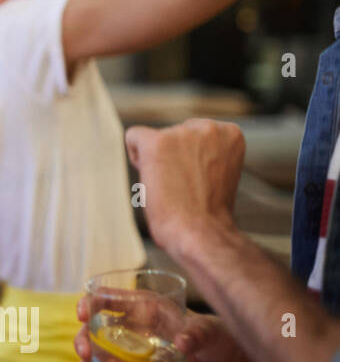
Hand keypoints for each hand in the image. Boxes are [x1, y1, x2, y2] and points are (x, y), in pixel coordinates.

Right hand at [75, 297, 257, 361]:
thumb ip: (197, 333)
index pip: (108, 298)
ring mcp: (135, 352)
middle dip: (82, 340)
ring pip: (100, 357)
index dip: (90, 302)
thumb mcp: (209, 331)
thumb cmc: (220, 337)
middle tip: (84, 354)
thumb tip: (183, 343)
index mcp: (145, 308)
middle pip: (95, 330)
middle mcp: (134, 328)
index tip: (83, 314)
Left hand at [124, 118, 243, 257]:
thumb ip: (205, 153)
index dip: (188, 158)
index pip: (193, 131)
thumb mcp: (218, 171)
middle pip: (172, 132)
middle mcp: (208, 128)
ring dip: (155, 161)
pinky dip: (135, 157)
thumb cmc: (207, 213)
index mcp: (229, 134)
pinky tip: (150, 177)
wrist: (201, 233)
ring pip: (153, 138)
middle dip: (171, 157)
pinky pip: (133, 136)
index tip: (196, 179)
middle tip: (182, 185)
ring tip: (171, 186)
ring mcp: (182, 133)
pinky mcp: (157, 142)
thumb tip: (180, 148)